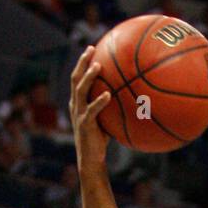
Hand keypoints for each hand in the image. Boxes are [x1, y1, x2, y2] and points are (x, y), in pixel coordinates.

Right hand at [69, 46, 110, 169]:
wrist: (91, 159)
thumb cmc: (100, 140)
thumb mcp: (105, 119)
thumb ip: (112, 106)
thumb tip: (131, 94)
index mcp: (78, 102)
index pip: (77, 78)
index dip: (82, 62)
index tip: (91, 48)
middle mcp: (75, 105)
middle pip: (76, 78)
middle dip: (82, 62)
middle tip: (91, 48)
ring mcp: (78, 114)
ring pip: (80, 91)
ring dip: (88, 77)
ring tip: (97, 66)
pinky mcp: (84, 125)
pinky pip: (92, 110)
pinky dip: (99, 101)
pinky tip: (109, 94)